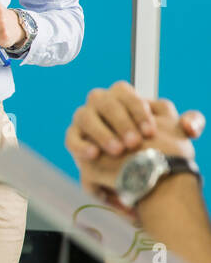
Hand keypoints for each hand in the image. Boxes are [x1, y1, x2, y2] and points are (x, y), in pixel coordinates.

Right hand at [65, 83, 201, 204]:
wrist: (138, 169)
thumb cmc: (156, 145)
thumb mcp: (177, 133)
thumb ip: (191, 124)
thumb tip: (188, 126)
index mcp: (122, 96)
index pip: (125, 93)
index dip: (137, 111)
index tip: (150, 132)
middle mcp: (100, 104)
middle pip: (103, 102)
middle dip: (120, 122)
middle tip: (134, 143)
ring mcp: (84, 119)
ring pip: (84, 116)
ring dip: (101, 132)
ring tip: (117, 151)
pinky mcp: (74, 138)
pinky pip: (70, 137)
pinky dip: (80, 144)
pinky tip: (93, 155)